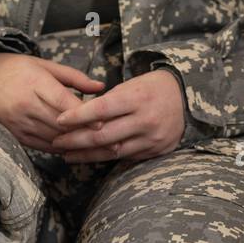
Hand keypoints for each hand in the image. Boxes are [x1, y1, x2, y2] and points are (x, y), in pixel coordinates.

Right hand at [0, 51, 104, 150]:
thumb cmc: (19, 69)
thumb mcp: (45, 66)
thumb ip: (74, 78)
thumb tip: (101, 87)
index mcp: (35, 83)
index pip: (62, 102)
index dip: (82, 114)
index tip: (101, 122)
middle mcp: (26, 104)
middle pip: (60, 123)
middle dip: (84, 132)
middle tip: (108, 139)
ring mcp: (19, 122)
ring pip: (53, 137)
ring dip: (74, 143)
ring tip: (96, 147)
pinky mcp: (16, 134)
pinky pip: (42, 146)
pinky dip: (60, 148)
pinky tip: (74, 148)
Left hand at [50, 68, 184, 162]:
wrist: (187, 98)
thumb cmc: (152, 88)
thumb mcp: (131, 85)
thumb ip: (108, 101)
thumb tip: (79, 115)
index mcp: (137, 98)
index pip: (101, 109)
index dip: (78, 117)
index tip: (59, 121)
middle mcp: (145, 120)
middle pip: (104, 136)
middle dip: (76, 141)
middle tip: (57, 142)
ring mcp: (151, 139)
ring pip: (112, 152)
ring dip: (86, 155)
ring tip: (67, 154)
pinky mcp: (155, 151)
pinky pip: (125, 157)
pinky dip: (105, 157)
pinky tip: (90, 157)